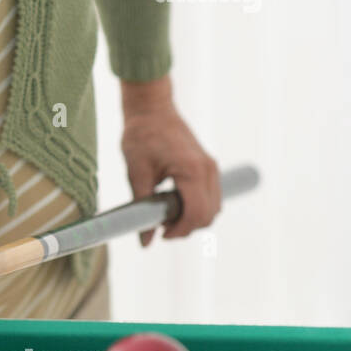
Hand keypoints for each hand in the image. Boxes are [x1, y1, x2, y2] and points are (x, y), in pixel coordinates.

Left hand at [120, 75, 221, 245]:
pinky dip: (197, 207)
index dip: (180, 231)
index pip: (197, 214)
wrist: (151, 109)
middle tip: (160, 227)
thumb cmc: (141, 136)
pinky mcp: (208, 167)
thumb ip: (142, 208)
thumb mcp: (136, 173)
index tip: (160, 234)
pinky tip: (174, 205)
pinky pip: (211, 196)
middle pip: (209, 215)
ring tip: (166, 216)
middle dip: (187, 228)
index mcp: (192, 170)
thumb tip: (144, 241)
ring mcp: (211, 167)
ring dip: (193, 219)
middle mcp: (208, 170)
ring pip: (214, 208)